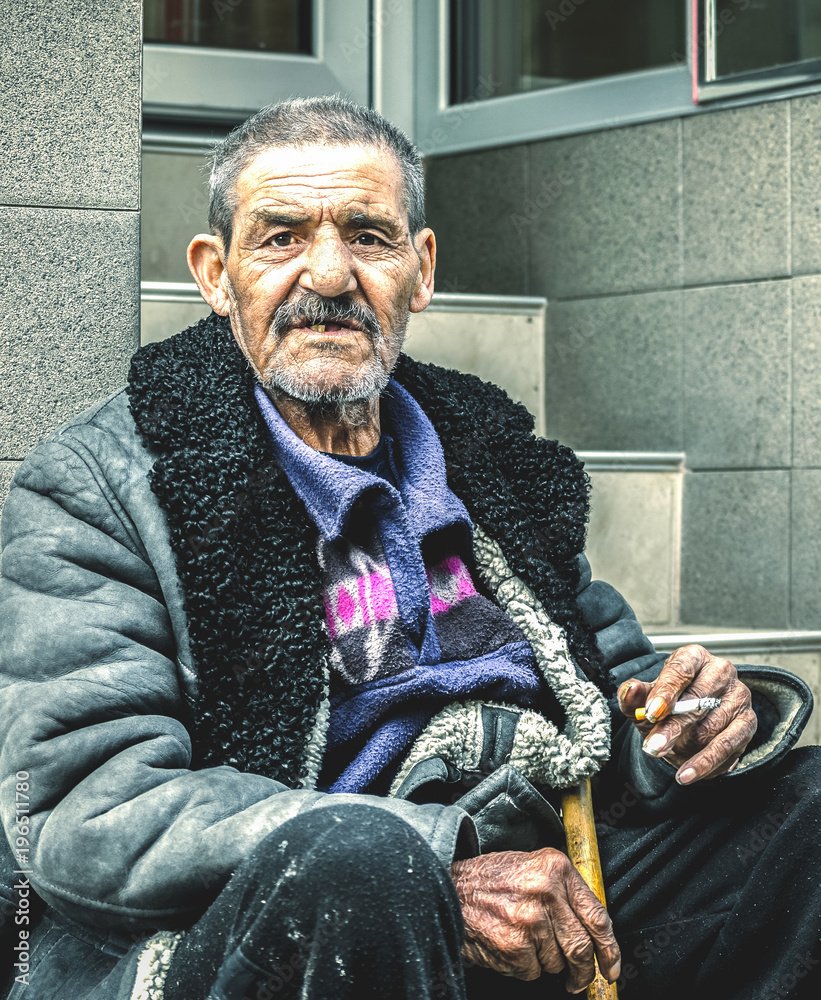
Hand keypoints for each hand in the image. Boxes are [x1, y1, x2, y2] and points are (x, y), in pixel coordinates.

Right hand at [450, 847, 620, 992]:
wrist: (451, 888)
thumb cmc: (492, 879)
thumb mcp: (533, 867)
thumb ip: (564, 890)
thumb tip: (595, 929)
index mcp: (556, 868)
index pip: (597, 916)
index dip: (610, 949)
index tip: (612, 967)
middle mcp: (547, 892)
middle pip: (581, 947)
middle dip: (583, 971)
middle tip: (578, 979)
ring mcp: (530, 920)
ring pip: (557, 962)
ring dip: (544, 961)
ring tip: (522, 940)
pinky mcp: (514, 946)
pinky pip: (533, 972)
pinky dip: (523, 966)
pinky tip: (508, 945)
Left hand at [618, 643, 756, 784]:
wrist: (687, 728)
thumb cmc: (664, 708)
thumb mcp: (643, 703)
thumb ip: (632, 696)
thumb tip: (631, 689)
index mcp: (693, 657)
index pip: (681, 669)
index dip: (665, 691)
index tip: (651, 713)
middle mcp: (720, 670)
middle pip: (697, 699)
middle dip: (672, 726)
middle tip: (652, 747)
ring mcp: (738, 695)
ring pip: (711, 725)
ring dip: (686, 745)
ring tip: (663, 755)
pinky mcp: (748, 721)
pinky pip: (728, 745)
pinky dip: (705, 762)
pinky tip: (687, 774)